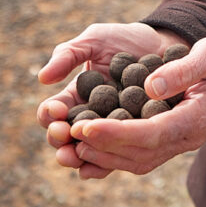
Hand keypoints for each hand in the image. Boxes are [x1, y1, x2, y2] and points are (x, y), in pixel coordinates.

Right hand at [35, 22, 188, 179]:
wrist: (163, 47)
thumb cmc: (124, 41)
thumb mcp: (95, 40)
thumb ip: (68, 54)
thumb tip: (42, 78)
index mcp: (75, 98)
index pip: (52, 113)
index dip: (49, 115)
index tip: (57, 110)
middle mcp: (89, 120)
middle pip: (65, 140)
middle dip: (59, 141)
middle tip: (64, 134)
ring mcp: (111, 132)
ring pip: (87, 154)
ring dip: (78, 158)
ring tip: (78, 155)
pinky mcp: (133, 139)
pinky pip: (117, 157)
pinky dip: (105, 165)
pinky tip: (100, 166)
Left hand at [62, 36, 205, 176]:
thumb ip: (182, 69)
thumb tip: (151, 86)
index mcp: (196, 118)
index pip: (152, 133)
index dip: (117, 134)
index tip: (86, 127)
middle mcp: (185, 138)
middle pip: (140, 153)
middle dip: (103, 147)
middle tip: (69, 136)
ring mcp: (176, 144)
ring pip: (136, 161)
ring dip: (103, 156)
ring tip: (72, 144)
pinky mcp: (165, 141)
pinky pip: (137, 158)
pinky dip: (111, 157)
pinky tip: (87, 148)